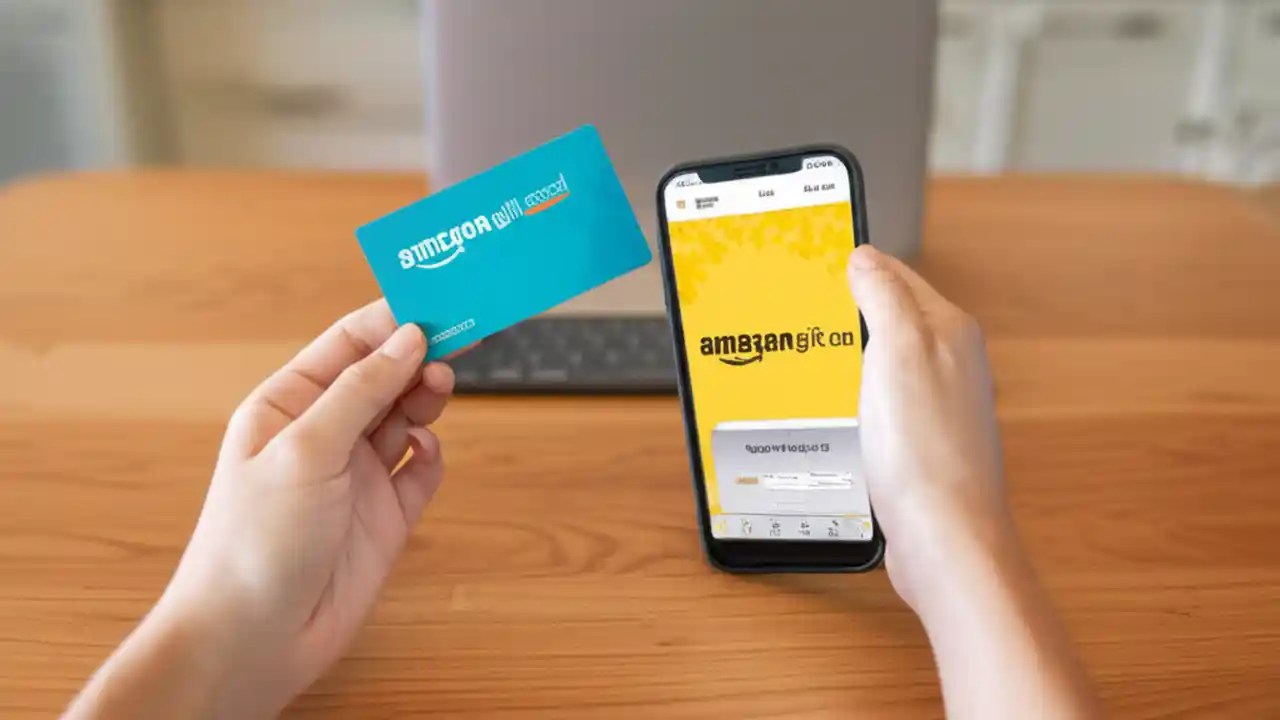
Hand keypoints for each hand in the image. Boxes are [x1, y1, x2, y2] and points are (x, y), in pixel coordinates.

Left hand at [67, 300, 454, 718]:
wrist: (254, 639)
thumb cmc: (253, 541)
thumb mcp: (305, 449)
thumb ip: (361, 391)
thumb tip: (408, 339)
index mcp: (288, 405)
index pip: (349, 343)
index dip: (394, 319)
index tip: (441, 301)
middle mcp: (324, 434)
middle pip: (385, 376)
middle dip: (421, 356)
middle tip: (463, 341)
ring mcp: (356, 475)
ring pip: (406, 417)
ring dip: (427, 399)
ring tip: (440, 391)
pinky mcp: (385, 516)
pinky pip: (419, 470)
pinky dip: (430, 454)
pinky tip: (424, 451)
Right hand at [847, 246, 1008, 612]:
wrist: (944, 537)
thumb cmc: (925, 450)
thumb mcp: (897, 350)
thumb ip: (883, 297)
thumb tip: (866, 258)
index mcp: (950, 332)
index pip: (899, 276)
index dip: (857, 268)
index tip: (817, 264)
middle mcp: (952, 365)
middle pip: (894, 320)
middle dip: (850, 314)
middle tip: (804, 314)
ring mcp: (939, 407)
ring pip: (888, 365)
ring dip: (852, 360)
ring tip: (813, 360)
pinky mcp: (922, 445)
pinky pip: (885, 406)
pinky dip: (858, 401)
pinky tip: (836, 413)